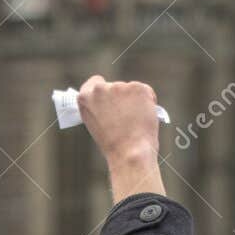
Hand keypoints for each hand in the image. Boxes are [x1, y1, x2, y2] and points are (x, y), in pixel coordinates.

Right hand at [75, 76, 165, 201]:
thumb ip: (100, 109)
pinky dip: (147, 102)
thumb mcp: (96, 125)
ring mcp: (119, 86)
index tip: (110, 98)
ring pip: (130, 90)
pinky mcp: (138, 88)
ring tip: (135, 121)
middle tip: (125, 117)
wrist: (130, 152)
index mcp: (86, 97)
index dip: (105, 91)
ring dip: (134, 101)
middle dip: (121, 97)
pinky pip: (145, 92)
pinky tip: (144, 117)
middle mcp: (100, 88)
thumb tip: (113, 103)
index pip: (95, 82)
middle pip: (114, 86)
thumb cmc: (114, 146)